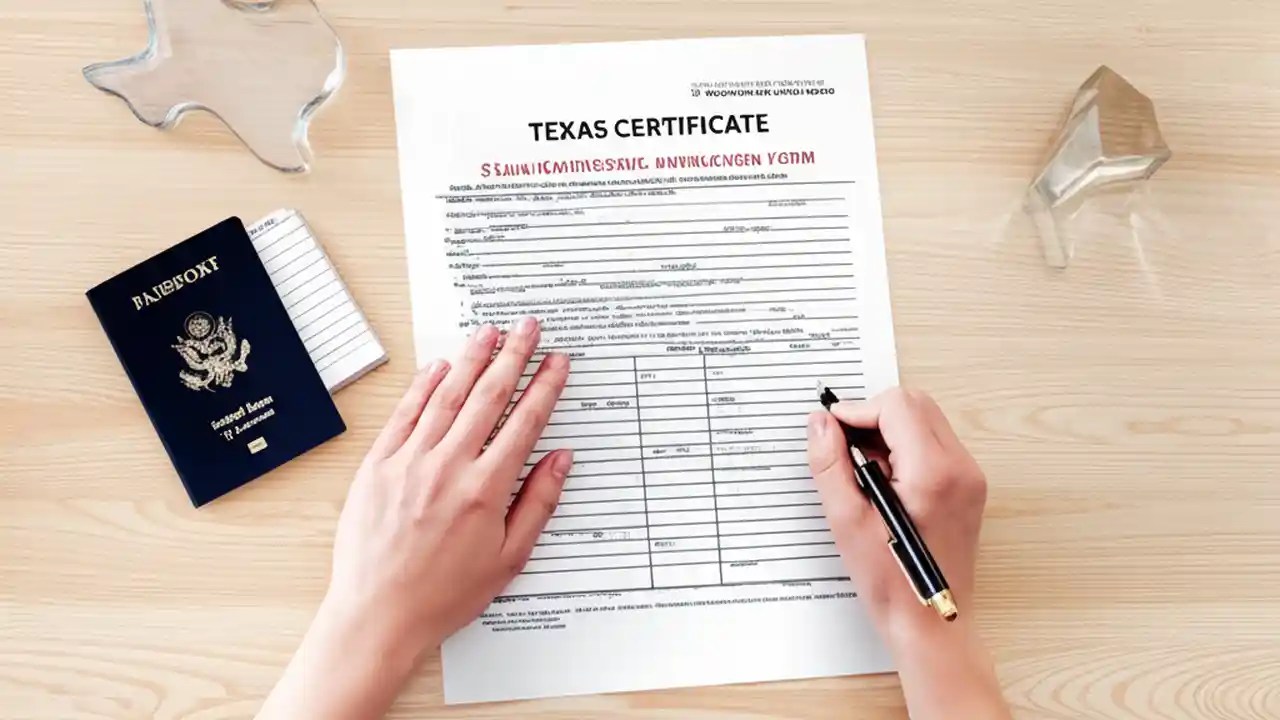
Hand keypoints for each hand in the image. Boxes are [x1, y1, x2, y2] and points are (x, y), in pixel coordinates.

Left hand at [258, 318, 571, 719]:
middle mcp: (448, 467)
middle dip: (514, 356)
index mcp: (486, 489)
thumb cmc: (444, 594)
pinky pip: (404, 414)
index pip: (524, 422)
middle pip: (489, 396)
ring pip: (447, 396)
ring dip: (471, 359)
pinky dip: (423, 387)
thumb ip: (538, 503)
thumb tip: (561, 459)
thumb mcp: (509, 558)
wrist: (378, 614)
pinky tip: (438, 368)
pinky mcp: (378, 466)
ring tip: (490, 332)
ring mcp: (409, 462)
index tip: (557, 362)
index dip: (544, 386)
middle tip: (529, 328)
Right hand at [807, 388, 1009, 719]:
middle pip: (915, 404)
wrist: (929, 623)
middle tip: (844, 449)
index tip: (830, 432)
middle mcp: (960, 468)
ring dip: (888, 431)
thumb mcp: (847, 521)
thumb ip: (830, 464)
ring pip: (925, 420)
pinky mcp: (967, 487)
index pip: (896, 406)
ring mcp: (969, 477)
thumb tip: (820, 424)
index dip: (857, 411)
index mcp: (934, 472)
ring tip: (862, 471)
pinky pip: (934, 444)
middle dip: (874, 416)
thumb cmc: (892, 583)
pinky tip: (882, 482)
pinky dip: (904, 447)